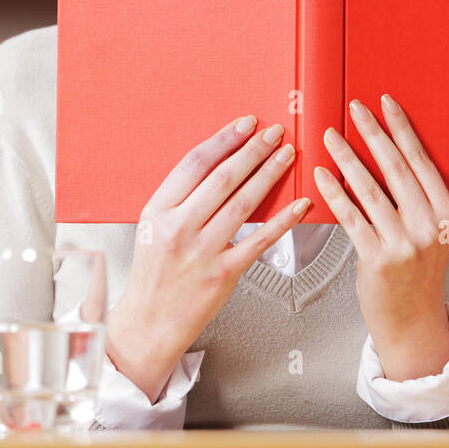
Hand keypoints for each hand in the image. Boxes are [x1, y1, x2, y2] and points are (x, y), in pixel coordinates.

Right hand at [102, 116, 306, 401]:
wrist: (148, 323)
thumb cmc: (154, 271)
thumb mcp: (151, 226)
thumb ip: (180, 197)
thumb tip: (220, 160)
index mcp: (157, 211)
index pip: (195, 163)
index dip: (224, 139)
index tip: (246, 124)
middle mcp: (178, 229)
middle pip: (223, 178)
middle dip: (253, 151)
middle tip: (275, 133)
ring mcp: (201, 252)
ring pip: (243, 204)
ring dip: (269, 175)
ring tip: (287, 156)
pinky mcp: (223, 275)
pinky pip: (259, 240)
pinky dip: (283, 220)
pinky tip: (299, 204)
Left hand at [313, 93, 448, 382]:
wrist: (412, 321)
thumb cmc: (417, 270)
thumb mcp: (432, 232)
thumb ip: (417, 198)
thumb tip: (388, 149)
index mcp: (447, 214)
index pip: (421, 161)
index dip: (401, 129)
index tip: (385, 103)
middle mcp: (430, 227)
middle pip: (395, 168)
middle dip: (372, 132)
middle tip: (355, 107)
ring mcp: (404, 244)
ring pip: (369, 189)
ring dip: (347, 157)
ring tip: (330, 135)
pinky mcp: (378, 259)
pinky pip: (351, 216)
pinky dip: (334, 192)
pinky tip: (322, 174)